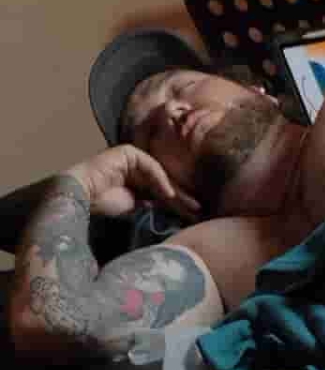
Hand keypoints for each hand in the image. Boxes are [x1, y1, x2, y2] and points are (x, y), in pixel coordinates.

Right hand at [65, 146, 200, 220]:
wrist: (79, 197)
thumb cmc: (102, 206)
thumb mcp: (135, 209)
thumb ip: (155, 206)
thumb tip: (179, 214)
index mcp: (139, 182)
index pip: (164, 192)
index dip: (179, 204)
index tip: (196, 216)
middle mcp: (138, 169)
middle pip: (166, 183)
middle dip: (183, 199)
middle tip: (200, 211)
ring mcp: (134, 159)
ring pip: (161, 176)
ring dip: (177, 192)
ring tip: (191, 206)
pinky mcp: (128, 153)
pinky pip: (150, 167)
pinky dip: (160, 180)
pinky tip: (168, 194)